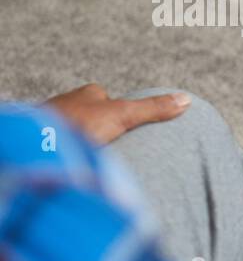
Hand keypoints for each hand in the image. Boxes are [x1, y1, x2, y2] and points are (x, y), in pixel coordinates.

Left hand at [45, 84, 190, 144]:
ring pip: (76, 132)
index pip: (106, 97)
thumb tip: (186, 100)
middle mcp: (67, 105)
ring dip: (86, 143)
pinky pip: (64, 147)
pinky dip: (73, 154)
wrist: (38, 145)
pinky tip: (79, 166)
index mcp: (86, 94)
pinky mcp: (45, 144)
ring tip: (98, 158)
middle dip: (102, 128)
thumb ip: (152, 109)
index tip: (127, 125)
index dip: (119, 110)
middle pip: (91, 115)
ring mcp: (53, 124)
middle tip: (115, 144)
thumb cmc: (77, 124)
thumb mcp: (123, 115)